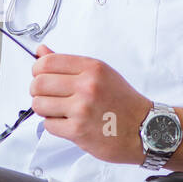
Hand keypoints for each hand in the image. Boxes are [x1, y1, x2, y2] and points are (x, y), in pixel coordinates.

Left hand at [29, 43, 150, 165]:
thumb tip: (41, 51)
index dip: (37, 70)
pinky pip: (49, 125)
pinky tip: (67, 122)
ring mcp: (82, 109)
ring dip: (44, 109)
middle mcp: (87, 86)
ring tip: (57, 110)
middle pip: (39, 83)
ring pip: (39, 105)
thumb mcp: (100, 74)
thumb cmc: (123, 102)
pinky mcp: (78, 130)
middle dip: (37, 91)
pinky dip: (54, 125)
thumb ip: (69, 64)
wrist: (145, 128)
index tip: (40, 76)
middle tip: (46, 95)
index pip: (47, 62)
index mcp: (92, 68)